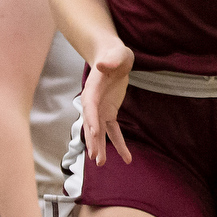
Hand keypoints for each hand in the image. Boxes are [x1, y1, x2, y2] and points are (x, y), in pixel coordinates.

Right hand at [81, 41, 133, 166]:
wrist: (113, 56)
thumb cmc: (116, 54)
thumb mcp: (118, 53)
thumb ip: (111, 59)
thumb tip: (102, 65)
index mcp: (93, 87)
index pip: (90, 105)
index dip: (91, 118)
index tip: (94, 132)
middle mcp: (93, 101)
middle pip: (91, 122)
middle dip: (92, 140)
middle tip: (95, 157)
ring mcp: (100, 109)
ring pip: (99, 131)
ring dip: (100, 146)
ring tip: (101, 163)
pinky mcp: (109, 113)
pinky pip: (113, 131)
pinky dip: (118, 144)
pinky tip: (126, 158)